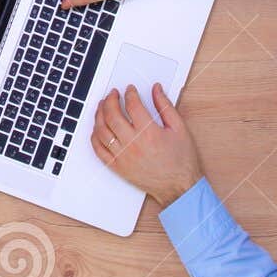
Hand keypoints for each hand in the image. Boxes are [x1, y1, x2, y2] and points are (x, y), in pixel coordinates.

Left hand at [91, 84, 201, 207]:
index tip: (130, 89)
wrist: (179, 187)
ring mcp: (123, 157)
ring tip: (102, 106)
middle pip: (112, 115)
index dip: (130, 93)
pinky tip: (98, 128)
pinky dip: (95, 137)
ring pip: (102, 131)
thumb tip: (156, 89)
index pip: (132, 105)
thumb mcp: (179, 128)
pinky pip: (99, 150)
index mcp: (149, 133)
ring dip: (99, 115)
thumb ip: (166, 106)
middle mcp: (133, 144)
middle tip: (113, 94)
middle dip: (110, 100)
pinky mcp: (118, 168)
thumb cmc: (181, 160)